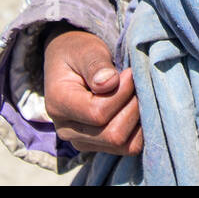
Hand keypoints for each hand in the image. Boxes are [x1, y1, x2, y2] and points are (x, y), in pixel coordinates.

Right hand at [42, 26, 143, 156]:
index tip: (131, 72)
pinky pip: (128, 146)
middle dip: (133, 107)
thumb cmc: (79, 53)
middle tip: (137, 83)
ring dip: (138, 119)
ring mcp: (82, 142)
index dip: (122, 94)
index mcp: (59, 104)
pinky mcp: (98, 145)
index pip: (98, 113)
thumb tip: (109, 83)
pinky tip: (139, 106)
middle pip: (113, 134)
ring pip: (123, 145)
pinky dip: (140, 128)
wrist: (70, 63)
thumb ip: (96, 65)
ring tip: (137, 94)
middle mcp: (67, 130)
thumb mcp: (85, 51)